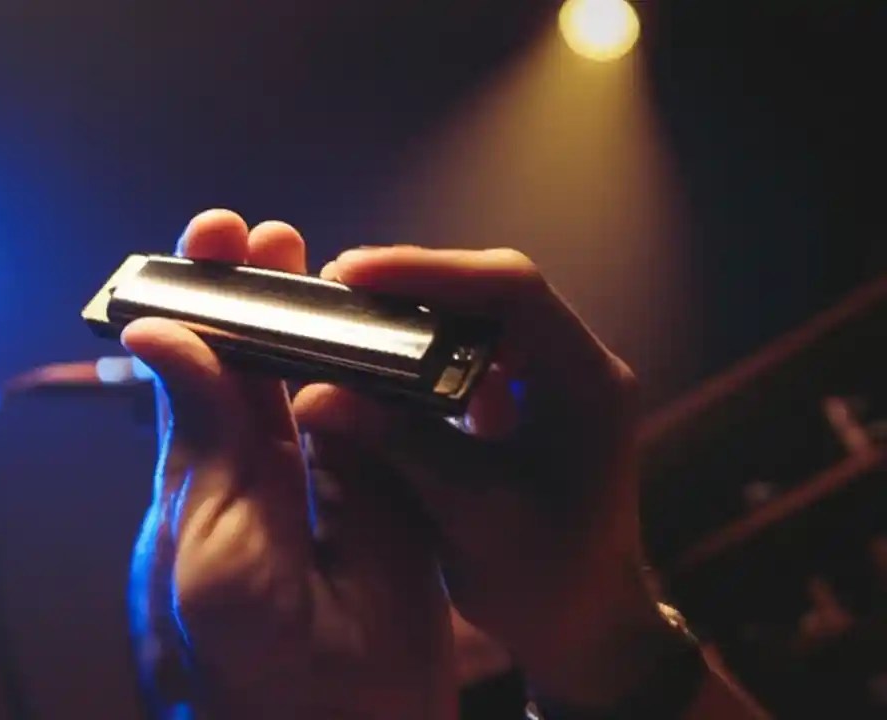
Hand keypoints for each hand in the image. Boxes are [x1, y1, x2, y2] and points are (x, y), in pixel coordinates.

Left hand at [124, 210, 456, 718]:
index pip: (198, 371)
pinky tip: (396, 334)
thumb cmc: (254, 676)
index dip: (204, 303)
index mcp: (204, 484)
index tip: (212, 240)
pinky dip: (389, 377)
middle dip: (263, 296)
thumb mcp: (216, 557)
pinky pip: (386, 428)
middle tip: (269, 235)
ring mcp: (327, 490)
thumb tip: (162, 339)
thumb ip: (201, 446)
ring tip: (332, 265)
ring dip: (327, 324)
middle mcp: (261, 478)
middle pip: (258, 366)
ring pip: (323, 386)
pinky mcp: (389, 508)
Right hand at [292, 245, 660, 707]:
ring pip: (479, 314)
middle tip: (336, 288)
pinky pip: (471, 349)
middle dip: (415, 283)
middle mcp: (576, 365)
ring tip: (345, 315)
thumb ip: (402, 446)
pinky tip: (375, 361)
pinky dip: (420, 348)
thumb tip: (314, 395)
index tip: (355, 272)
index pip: (514, 290)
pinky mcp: (526, 401)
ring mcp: (552, 380)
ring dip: (415, 311)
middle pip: (494, 290)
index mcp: (587, 382)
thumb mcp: (474, 517)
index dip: (432, 270)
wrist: (587, 630)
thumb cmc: (549, 583)